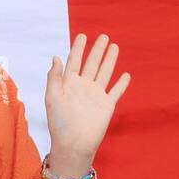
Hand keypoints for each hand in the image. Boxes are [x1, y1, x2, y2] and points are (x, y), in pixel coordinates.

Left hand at [44, 32, 130, 166]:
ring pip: (105, 73)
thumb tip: (56, 57)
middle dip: (97, 50)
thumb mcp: (52, 97)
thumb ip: (54, 77)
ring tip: (114, 47)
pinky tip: (126, 74)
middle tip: (103, 36)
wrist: (74, 143)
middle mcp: (83, 87)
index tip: (82, 36)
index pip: (74, 61)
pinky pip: (116, 91)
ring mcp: (96, 95)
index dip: (78, 48)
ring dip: (110, 60)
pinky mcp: (107, 105)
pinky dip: (121, 83)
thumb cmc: (59, 122)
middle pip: (92, 64)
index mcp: (68, 83)